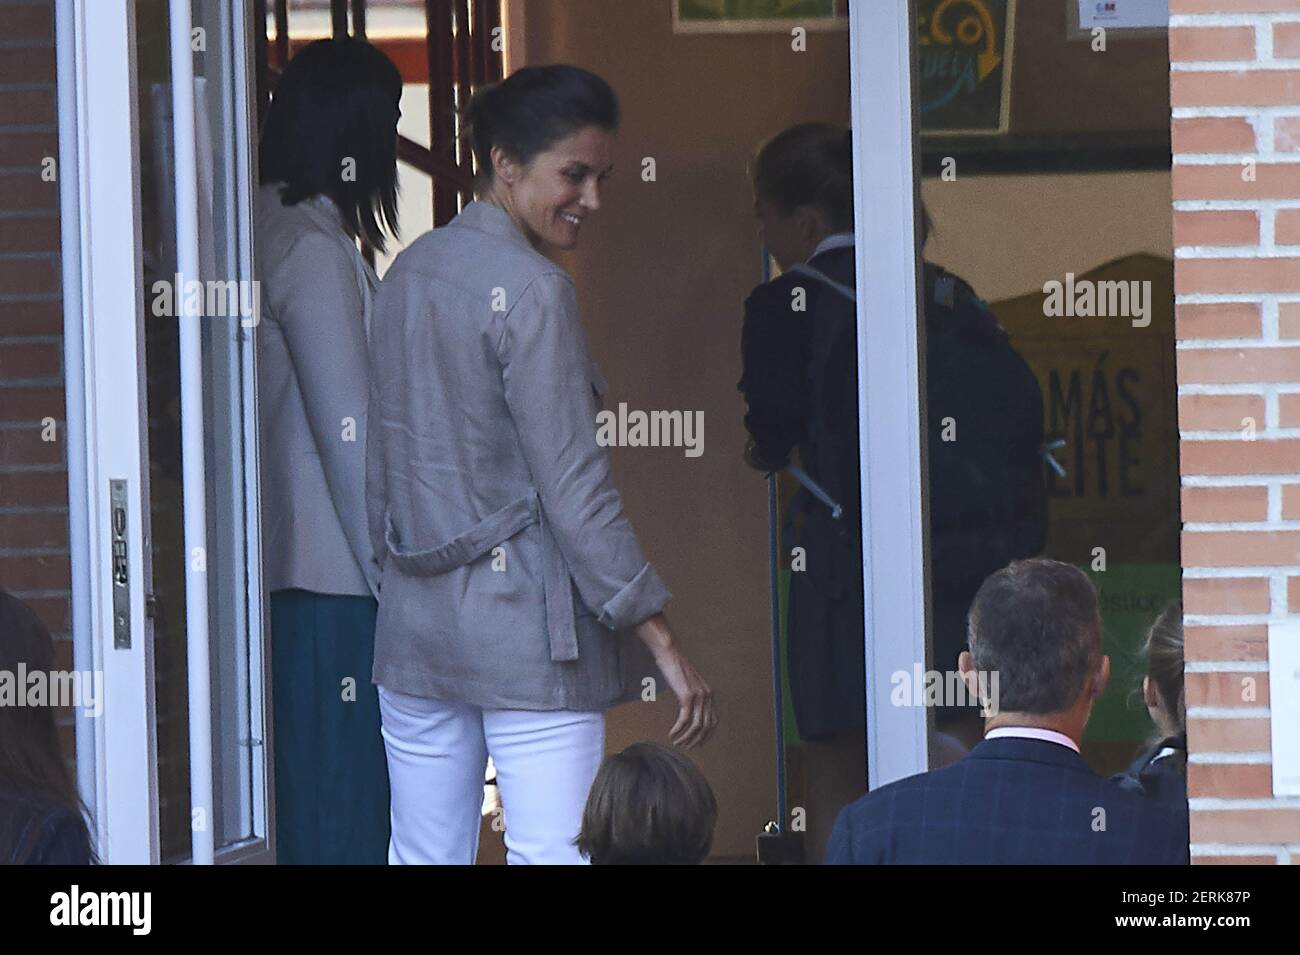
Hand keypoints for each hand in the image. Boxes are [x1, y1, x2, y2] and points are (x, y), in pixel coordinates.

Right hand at [634, 613, 717, 748]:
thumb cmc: (675, 667)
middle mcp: (707, 695)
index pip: (713, 721)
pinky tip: (672, 734)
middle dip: (696, 740)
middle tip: (686, 747)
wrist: (669, 652)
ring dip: (686, 738)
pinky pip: (684, 720)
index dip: (707, 736)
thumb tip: (690, 711)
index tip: (698, 744)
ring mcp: (698, 696)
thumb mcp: (689, 683)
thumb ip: (693, 696)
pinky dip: (678, 730)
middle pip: (706, 726)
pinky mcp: (687, 695)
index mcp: (710, 693)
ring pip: (695, 726)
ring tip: (677, 742)